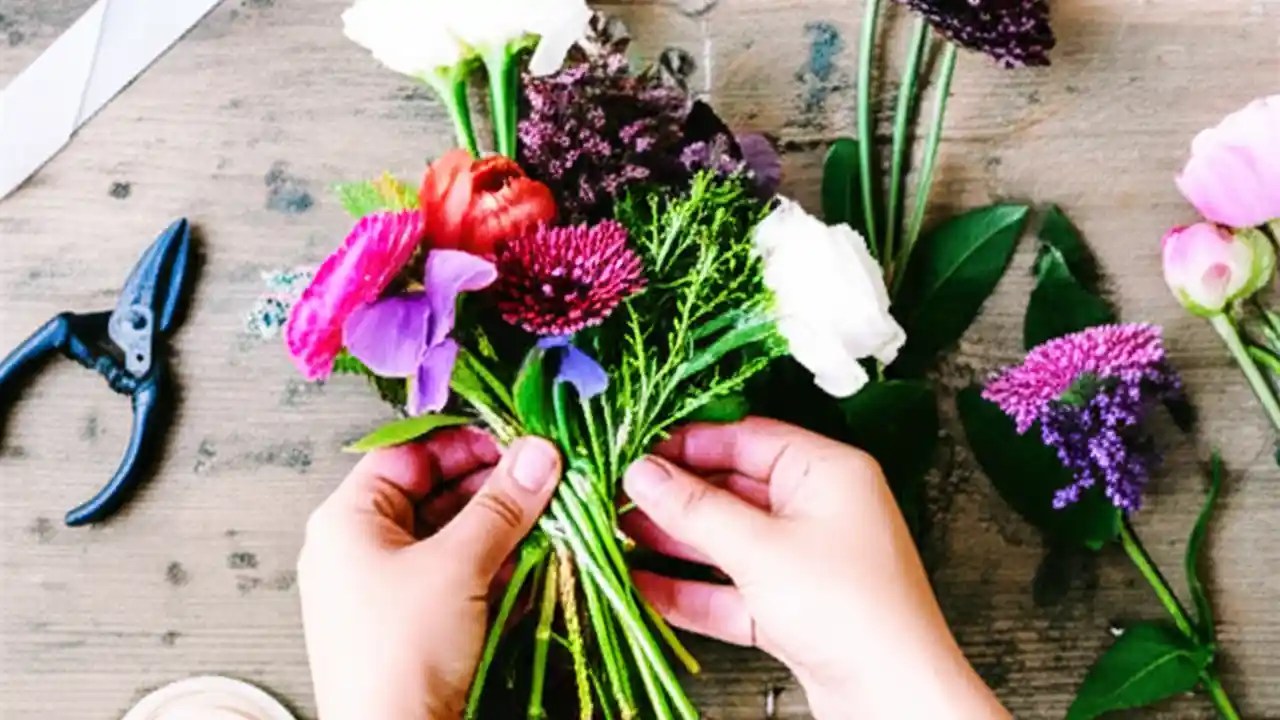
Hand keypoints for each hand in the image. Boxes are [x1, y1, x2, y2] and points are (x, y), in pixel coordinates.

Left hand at [297, 430, 560, 719]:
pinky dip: (494, 568)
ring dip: (502, 529)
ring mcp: (386, 590)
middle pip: (434, 494)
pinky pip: (457, 578)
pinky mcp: (413, 626)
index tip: (515, 443)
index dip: (464, 443)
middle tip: (544, 480)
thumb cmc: (398, 656)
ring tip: (549, 520)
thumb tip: (537, 454)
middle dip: (494, 488)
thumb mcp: (458, 566)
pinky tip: (534, 563)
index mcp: (347, 521)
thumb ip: (502, 505)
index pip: (408, 454)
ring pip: (452, 538)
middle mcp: (359, 550)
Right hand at [622, 418, 1008, 719]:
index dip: (688, 443)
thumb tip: (642, 472)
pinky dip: (693, 589)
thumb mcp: (759, 548)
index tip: (636, 452)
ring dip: (676, 542)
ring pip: (728, 541)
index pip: (746, 437)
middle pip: (732, 490)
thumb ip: (695, 509)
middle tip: (617, 497)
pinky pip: (733, 589)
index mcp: (826, 472)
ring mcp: (805, 561)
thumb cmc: (846, 608)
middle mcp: (818, 509)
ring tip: (618, 536)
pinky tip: (644, 585)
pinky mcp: (793, 608)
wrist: (895, 698)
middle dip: (674, 497)